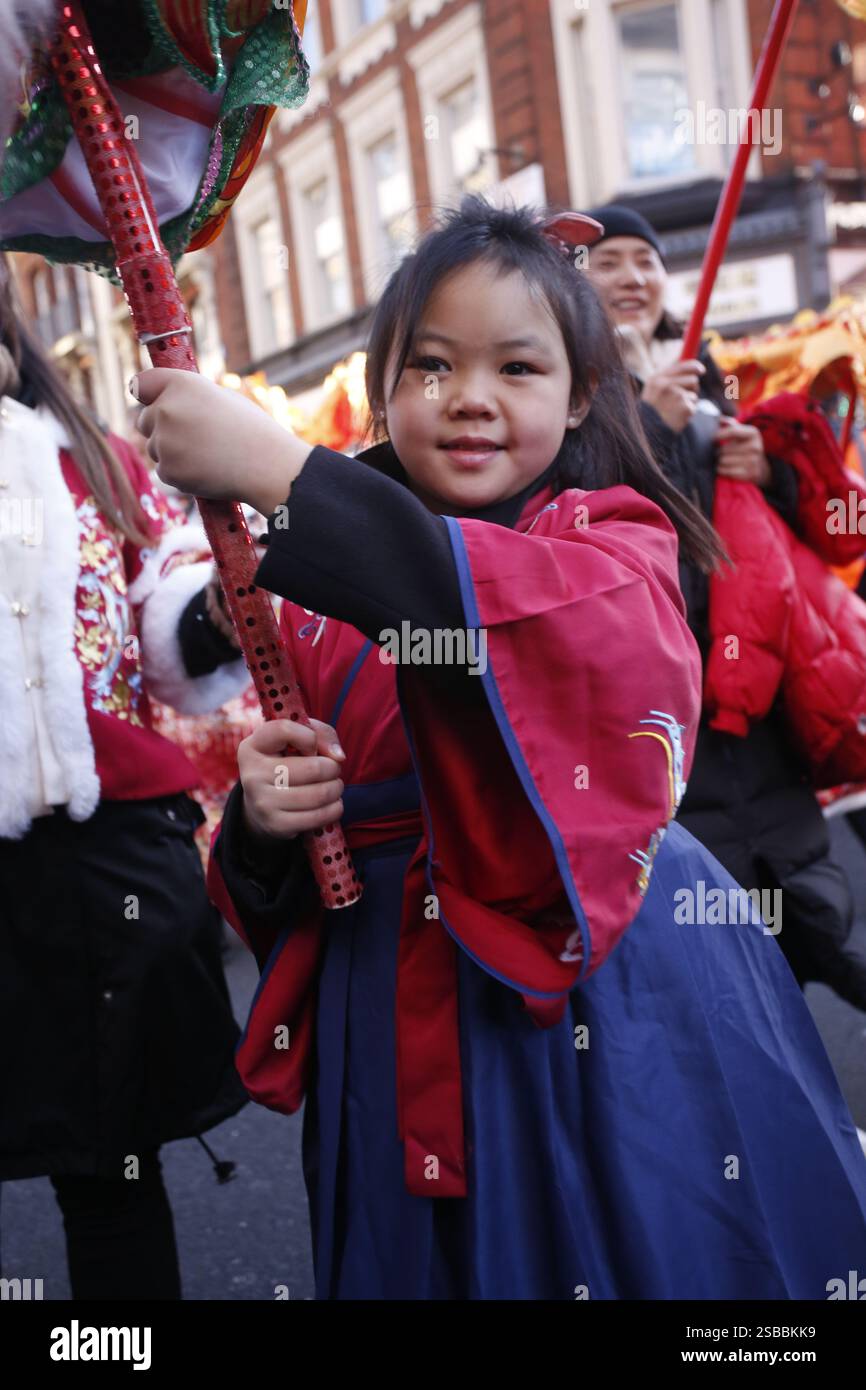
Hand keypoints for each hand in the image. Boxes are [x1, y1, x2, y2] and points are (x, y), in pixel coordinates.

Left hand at [130, 369, 312, 515]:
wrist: (268, 466)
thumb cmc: (252, 430)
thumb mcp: (221, 397)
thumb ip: (188, 397)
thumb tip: (167, 403)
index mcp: (180, 384)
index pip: (141, 384)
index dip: (146, 395)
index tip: (151, 401)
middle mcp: (166, 409)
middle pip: (143, 420)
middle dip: (161, 428)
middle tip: (193, 437)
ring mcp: (164, 442)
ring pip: (154, 448)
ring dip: (172, 452)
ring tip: (207, 455)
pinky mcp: (168, 471)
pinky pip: (165, 472)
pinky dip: (180, 474)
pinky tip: (207, 470)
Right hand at [239, 717, 345, 843]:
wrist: (262, 806)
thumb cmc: (285, 764)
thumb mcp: (296, 740)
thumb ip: (321, 734)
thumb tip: (338, 757)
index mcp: (252, 747)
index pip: (283, 730)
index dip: (309, 737)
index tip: (312, 747)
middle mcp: (253, 774)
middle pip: (313, 768)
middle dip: (333, 768)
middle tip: (332, 770)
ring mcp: (263, 802)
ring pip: (320, 794)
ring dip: (336, 789)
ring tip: (333, 786)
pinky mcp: (277, 825)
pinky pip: (319, 816)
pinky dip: (334, 808)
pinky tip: (331, 803)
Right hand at [641, 359, 705, 432]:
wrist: (649, 432)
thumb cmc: (651, 412)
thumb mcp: (652, 391)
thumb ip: (667, 379)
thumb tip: (690, 370)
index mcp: (656, 379)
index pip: (681, 366)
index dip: (694, 366)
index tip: (701, 370)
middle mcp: (666, 385)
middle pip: (693, 380)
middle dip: (692, 389)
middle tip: (680, 400)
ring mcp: (676, 395)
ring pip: (694, 395)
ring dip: (689, 402)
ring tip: (675, 410)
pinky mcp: (685, 407)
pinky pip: (694, 407)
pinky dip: (688, 413)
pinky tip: (677, 417)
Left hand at [715, 417, 771, 486]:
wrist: (760, 466)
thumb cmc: (745, 446)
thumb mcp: (742, 433)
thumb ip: (730, 424)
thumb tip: (718, 419)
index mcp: (753, 433)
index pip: (732, 431)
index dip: (719, 434)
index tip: (713, 438)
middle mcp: (756, 447)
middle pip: (724, 449)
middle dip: (719, 451)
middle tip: (720, 453)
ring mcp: (754, 461)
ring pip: (723, 461)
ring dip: (719, 461)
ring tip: (723, 460)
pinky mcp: (750, 474)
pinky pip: (725, 471)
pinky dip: (721, 470)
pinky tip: (725, 468)